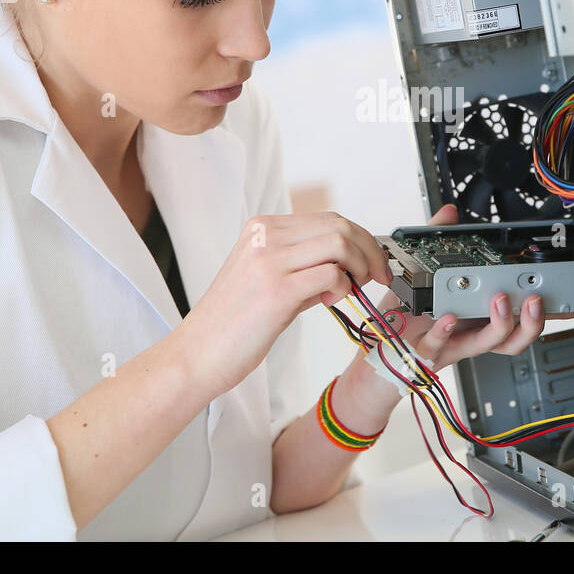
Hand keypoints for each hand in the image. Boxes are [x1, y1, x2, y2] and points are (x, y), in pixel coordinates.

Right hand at [181, 211, 393, 395]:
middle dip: (370, 250)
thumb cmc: (230, 324)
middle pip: (339, 225)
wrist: (196, 354)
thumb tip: (349, 266)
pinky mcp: (276, 290)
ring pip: (339, 243)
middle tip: (378, 275)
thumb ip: (303, 268)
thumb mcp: (266, 281)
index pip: (328, 219)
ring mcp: (269, 260)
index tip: (373, 261)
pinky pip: (330, 274)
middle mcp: (265, 237)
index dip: (360, 238)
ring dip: (361, 266)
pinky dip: (343, 286)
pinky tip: (332, 302)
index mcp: (261, 229)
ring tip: (354, 289)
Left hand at [385, 204, 573, 370]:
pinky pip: (441, 345)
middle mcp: (473, 331)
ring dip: (502, 324)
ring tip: (501, 303)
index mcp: (479, 314)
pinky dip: (444, 332)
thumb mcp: (422, 273)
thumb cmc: (403, 320)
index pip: (524, 314)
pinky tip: (446, 318)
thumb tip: (450, 213)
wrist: (379, 355)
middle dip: (534, 319)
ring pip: (491, 343)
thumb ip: (438, 241)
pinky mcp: (429, 351)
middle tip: (535, 300)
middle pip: (519, 335)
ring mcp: (454, 343)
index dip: (553, 310)